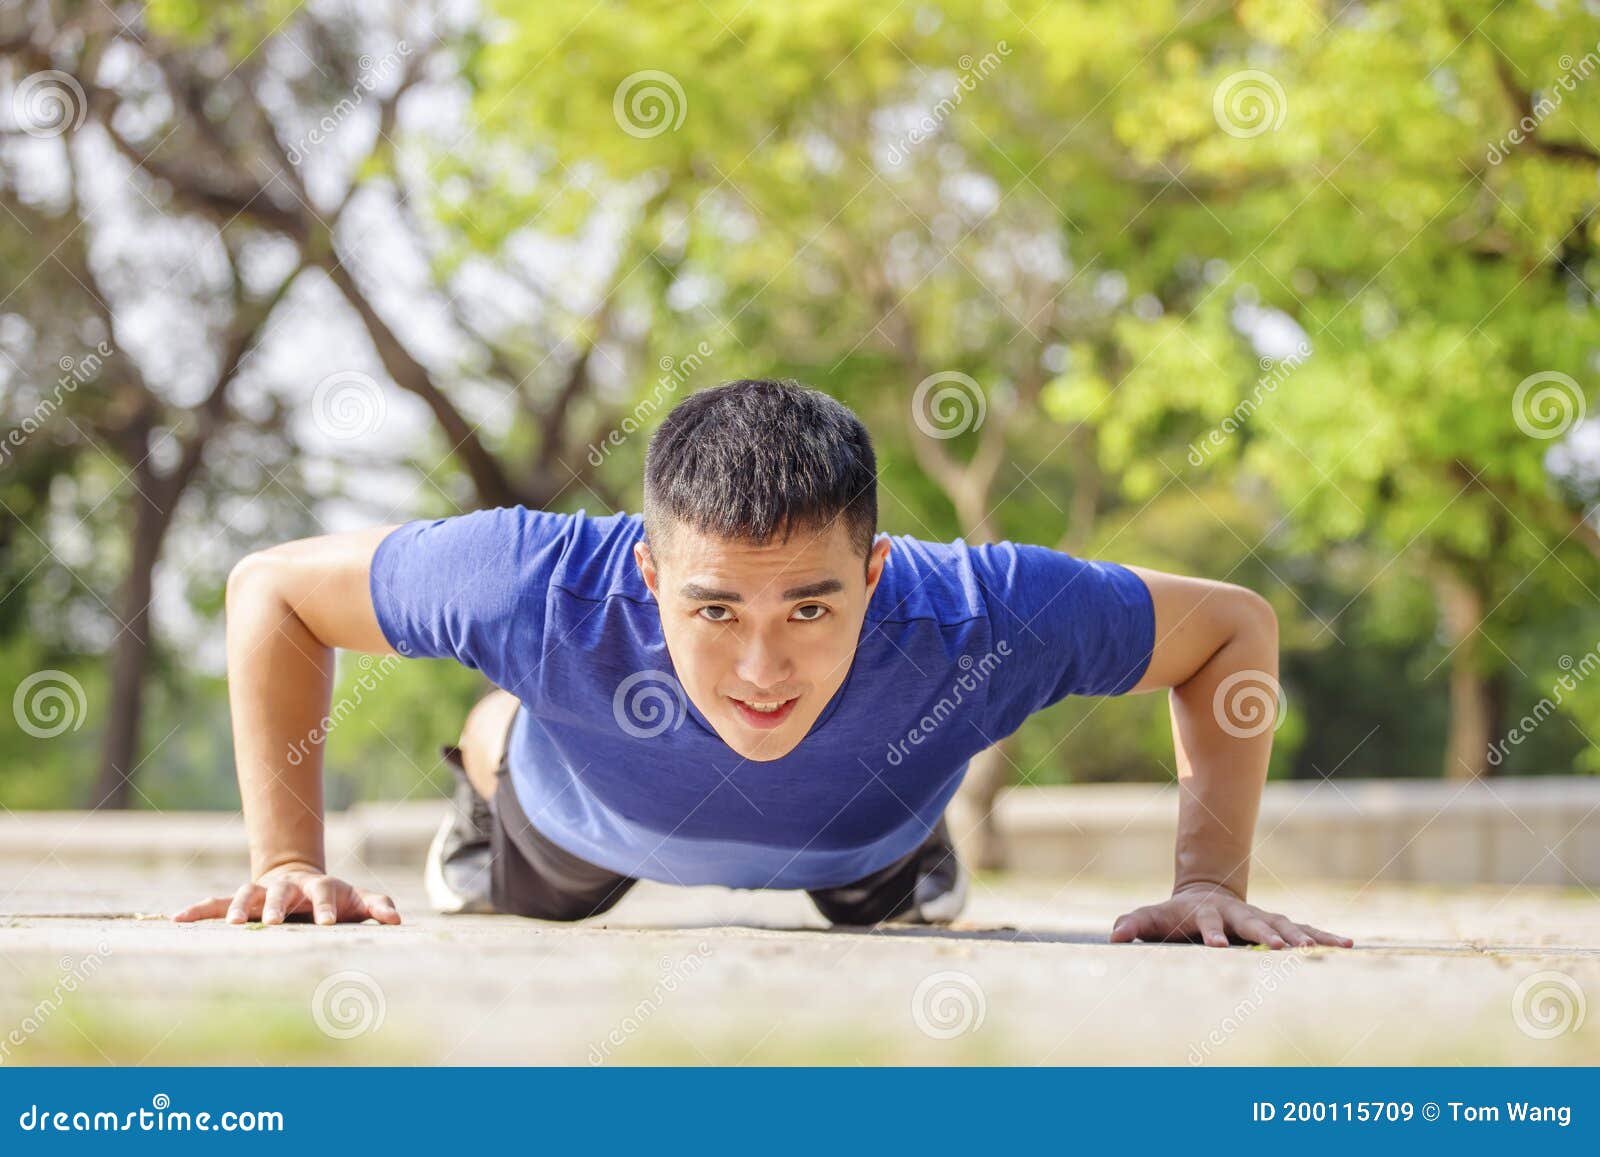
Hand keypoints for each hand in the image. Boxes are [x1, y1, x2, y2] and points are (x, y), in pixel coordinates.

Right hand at [172, 862, 401, 925]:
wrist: (301, 879)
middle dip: (278, 906)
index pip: (323, 894)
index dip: (326, 907)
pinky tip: (177, 918)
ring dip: (239, 908)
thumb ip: (376, 906)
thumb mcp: (356, 900)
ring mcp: (260, 891)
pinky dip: (198, 910)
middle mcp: (286, 886)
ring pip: (246, 895)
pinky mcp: (240, 900)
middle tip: (275, 921)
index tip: (328, 923)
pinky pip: (216, 904)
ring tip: (234, 925)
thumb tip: (397, 920)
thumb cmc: (333, 898)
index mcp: (317, 887)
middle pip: (281, 892)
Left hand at [1109, 882, 1351, 948]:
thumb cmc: (1175, 914)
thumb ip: (1135, 924)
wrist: (1206, 894)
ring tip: (1317, 949)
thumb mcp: (1153, 918)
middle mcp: (1239, 914)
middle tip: (1280, 949)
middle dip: (1266, 935)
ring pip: (1285, 925)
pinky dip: (1325, 936)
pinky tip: (1350, 945)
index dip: (1212, 934)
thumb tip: (1113, 936)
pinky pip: (1306, 930)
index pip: (1209, 924)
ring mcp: (1261, 917)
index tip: (1217, 947)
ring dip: (1301, 937)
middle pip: (1254, 923)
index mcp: (1208, 914)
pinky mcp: (1278, 924)